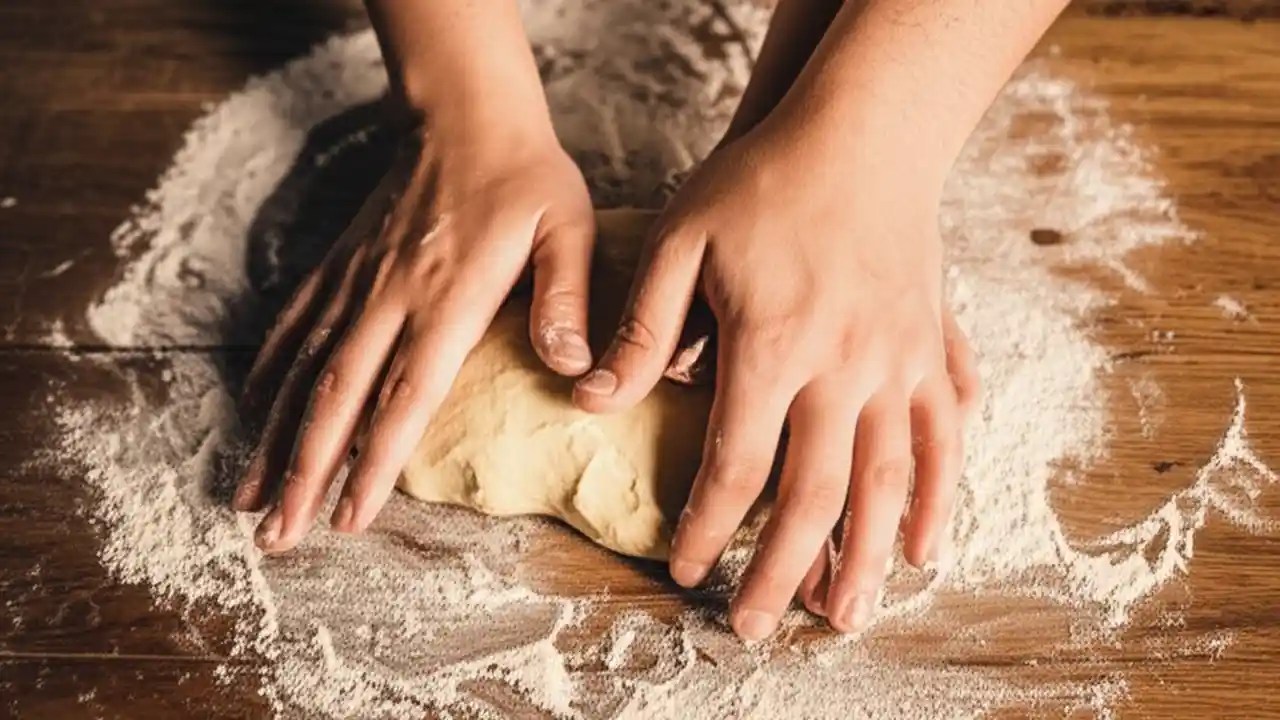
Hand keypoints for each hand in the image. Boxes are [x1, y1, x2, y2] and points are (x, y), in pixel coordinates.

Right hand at [233, 123, 595, 552]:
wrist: (465, 114)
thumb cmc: (525, 176)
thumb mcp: (568, 229)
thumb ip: (565, 299)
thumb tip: (569, 369)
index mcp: (445, 301)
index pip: (403, 399)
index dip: (372, 465)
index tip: (346, 519)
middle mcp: (388, 299)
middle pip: (335, 401)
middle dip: (303, 474)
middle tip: (277, 535)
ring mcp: (356, 283)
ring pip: (303, 372)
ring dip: (273, 439)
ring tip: (247, 497)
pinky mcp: (340, 266)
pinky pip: (294, 325)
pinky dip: (269, 372)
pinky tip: (252, 412)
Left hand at [573, 118, 979, 639]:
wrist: (864, 130)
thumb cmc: (765, 180)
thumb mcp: (680, 240)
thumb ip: (640, 328)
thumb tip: (593, 401)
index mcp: (775, 346)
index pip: (736, 466)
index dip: (706, 528)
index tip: (684, 571)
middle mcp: (845, 368)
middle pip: (815, 496)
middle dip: (782, 572)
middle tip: (755, 627)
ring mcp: (900, 363)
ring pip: (888, 484)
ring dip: (866, 559)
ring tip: (844, 617)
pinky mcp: (934, 350)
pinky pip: (945, 438)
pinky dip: (938, 497)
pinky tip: (927, 544)